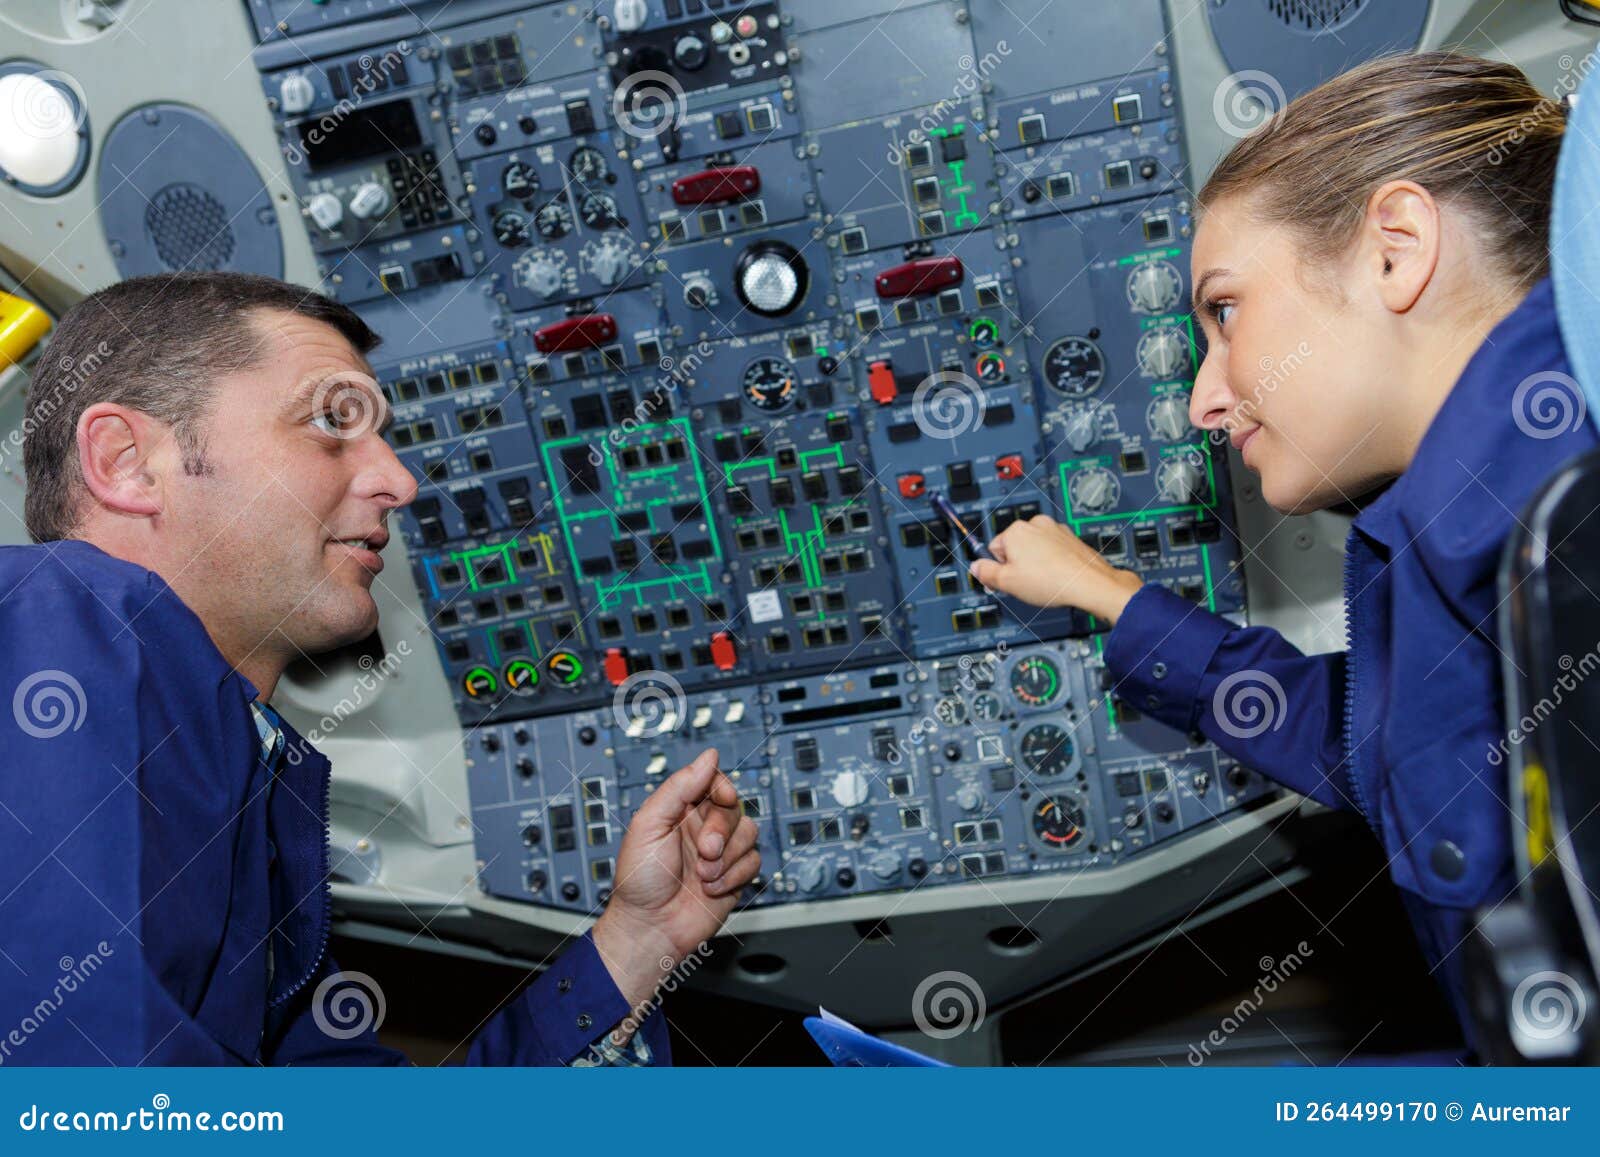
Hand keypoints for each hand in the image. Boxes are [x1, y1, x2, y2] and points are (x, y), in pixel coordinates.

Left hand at [591, 749, 759, 1009]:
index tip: (722, 797)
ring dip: (728, 856)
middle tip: (705, 850)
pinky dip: (734, 876)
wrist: (650, 928)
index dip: (722, 787)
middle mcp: (702, 828)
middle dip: (723, 830)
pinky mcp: (734, 876)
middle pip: (734, 808)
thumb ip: (679, 787)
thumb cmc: (640, 880)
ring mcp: (720, 853)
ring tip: (703, 874)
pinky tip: (711, 888)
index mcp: (680, 810)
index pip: (713, 783)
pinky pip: (753, 862)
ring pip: (749, 833)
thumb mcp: (649, 824)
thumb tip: (709, 757)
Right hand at [970, 515, 1144, 623]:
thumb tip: (976, 566)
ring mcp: (1054, 530)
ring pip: (1034, 548)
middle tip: (1024, 584)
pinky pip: (1051, 549)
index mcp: (1015, 531)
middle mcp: (1035, 525)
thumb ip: (986, 573)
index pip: (993, 549)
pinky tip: (1055, 576)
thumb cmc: (1051, 580)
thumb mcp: (1007, 583)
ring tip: (1042, 582)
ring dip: (1034, 563)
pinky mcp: (1069, 538)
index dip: (998, 569)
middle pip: (1014, 547)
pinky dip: (1051, 561)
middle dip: (1016, 565)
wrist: (1089, 583)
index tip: (1005, 583)